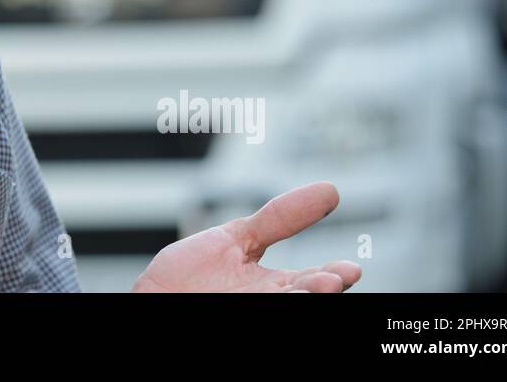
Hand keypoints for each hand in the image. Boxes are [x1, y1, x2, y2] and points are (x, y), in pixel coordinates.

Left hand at [130, 181, 361, 291]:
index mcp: (273, 286)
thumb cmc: (191, 276)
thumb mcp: (236, 239)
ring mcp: (251, 308)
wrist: (153, 299)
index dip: (333, 276)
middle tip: (337, 279)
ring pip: (286, 304)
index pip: (310, 281)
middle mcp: (267, 300)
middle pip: (304, 296)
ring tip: (323, 286)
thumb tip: (331, 190)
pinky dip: (273, 300)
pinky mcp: (238, 317)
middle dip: (323, 289)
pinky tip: (282, 294)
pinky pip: (260, 308)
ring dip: (304, 297)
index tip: (352, 269)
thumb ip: (278, 219)